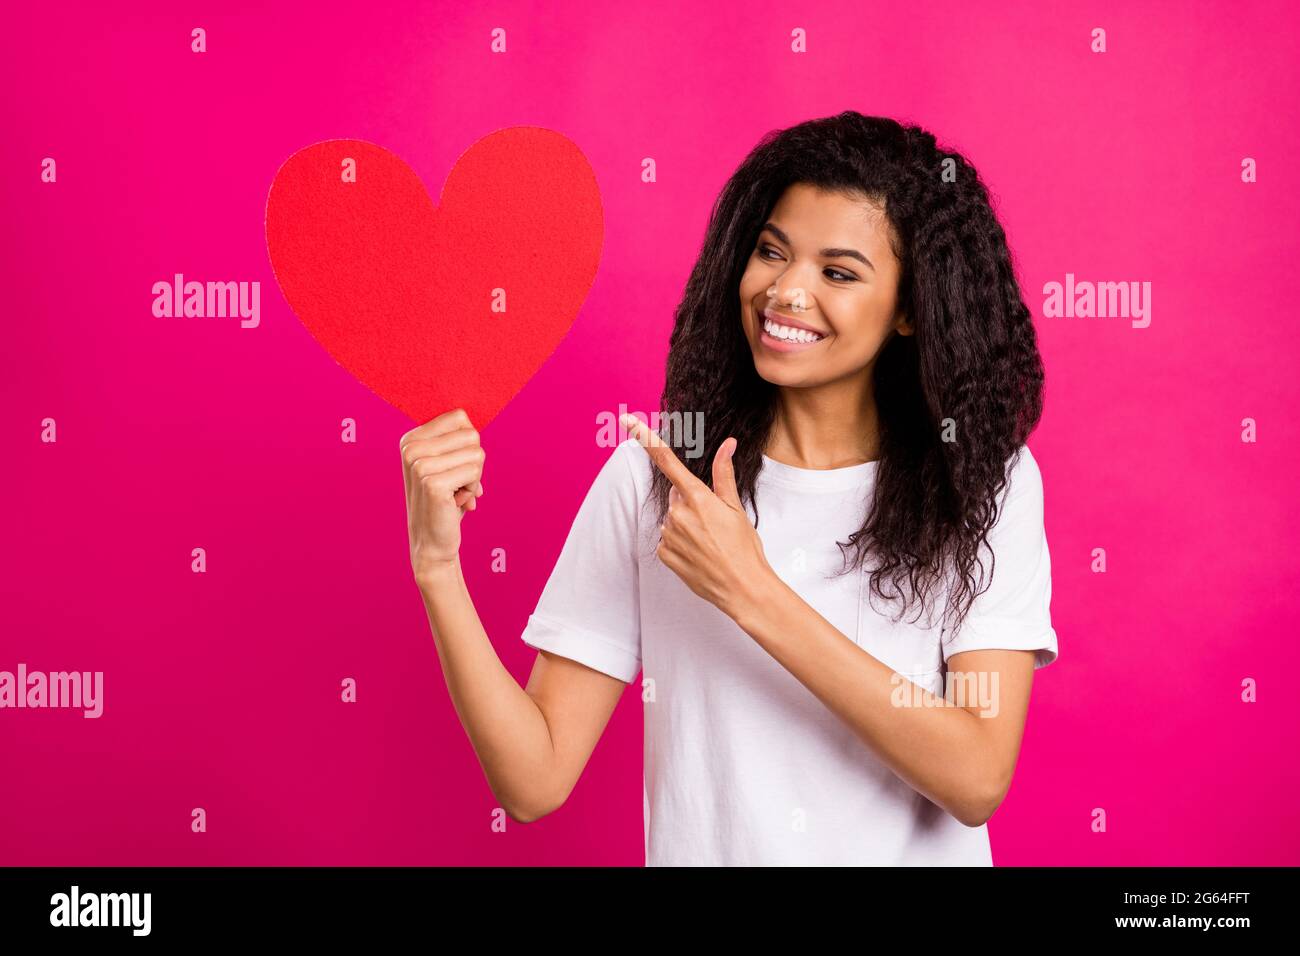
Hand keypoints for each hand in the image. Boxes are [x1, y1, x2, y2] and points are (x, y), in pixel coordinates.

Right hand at [401, 408, 484, 580]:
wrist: (432, 542)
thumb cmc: (446, 500)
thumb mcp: (448, 464)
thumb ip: (459, 442)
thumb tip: (475, 431)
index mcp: (411, 439)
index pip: (460, 417)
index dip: (468, 443)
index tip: (454, 466)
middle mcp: (411, 449)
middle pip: (472, 435)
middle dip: (473, 462)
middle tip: (456, 483)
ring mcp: (419, 465)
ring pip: (477, 454)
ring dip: (474, 478)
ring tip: (455, 493)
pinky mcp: (432, 483)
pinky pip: (475, 472)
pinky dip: (473, 489)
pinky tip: (456, 502)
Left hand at [620, 413, 773, 620]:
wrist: (742, 588)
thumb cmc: (744, 548)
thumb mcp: (735, 508)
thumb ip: (723, 474)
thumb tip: (728, 444)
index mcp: (696, 497)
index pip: (665, 460)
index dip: (644, 438)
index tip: (627, 420)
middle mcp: (677, 514)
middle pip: (677, 496)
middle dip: (691, 502)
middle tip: (714, 523)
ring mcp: (669, 535)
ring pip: (673, 519)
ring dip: (687, 525)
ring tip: (709, 542)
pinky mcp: (664, 554)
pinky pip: (668, 539)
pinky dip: (680, 543)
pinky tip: (699, 553)